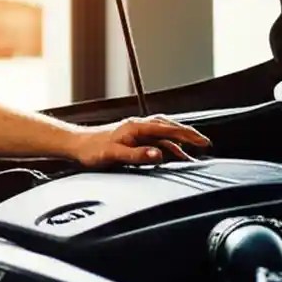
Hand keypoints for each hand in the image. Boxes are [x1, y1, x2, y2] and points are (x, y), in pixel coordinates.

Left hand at [70, 114, 210, 167]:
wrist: (76, 144)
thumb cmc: (92, 148)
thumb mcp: (114, 154)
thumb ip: (137, 155)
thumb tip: (158, 155)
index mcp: (137, 127)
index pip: (168, 129)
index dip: (187, 135)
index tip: (202, 142)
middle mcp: (138, 126)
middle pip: (169, 128)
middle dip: (188, 135)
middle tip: (205, 144)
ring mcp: (136, 132)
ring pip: (163, 133)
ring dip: (179, 141)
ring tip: (193, 152)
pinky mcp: (132, 138)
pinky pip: (156, 140)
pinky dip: (168, 145)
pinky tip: (172, 154)